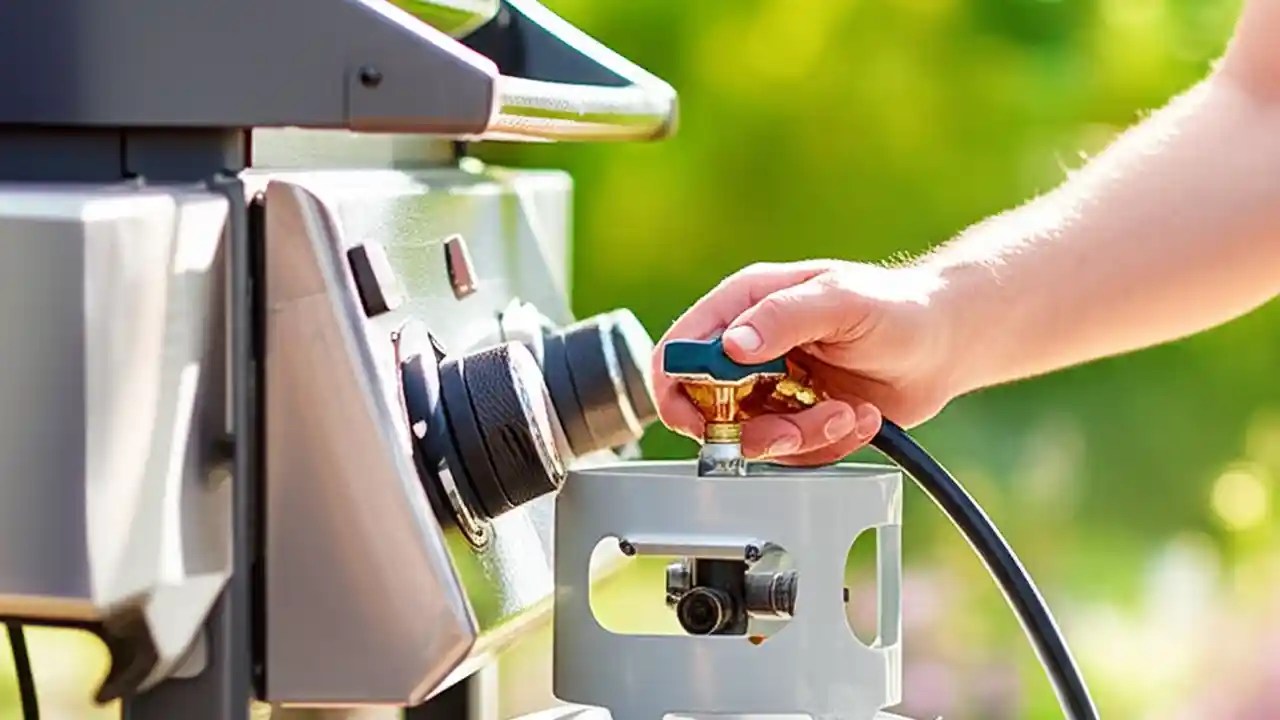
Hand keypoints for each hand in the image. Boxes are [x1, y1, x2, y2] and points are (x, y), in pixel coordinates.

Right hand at [651, 260, 961, 464]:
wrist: (945, 343)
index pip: (679, 351)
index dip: (683, 390)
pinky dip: (825, 444)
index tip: (715, 415)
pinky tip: (856, 417)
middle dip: (752, 428)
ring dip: (800, 436)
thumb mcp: (839, 301)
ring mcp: (772, 388)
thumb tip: (729, 345)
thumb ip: (782, 317)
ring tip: (843, 412)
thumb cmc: (897, 307)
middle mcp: (750, 348)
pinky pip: (789, 453)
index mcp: (744, 306)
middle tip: (796, 425)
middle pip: (707, 408)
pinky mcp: (797, 420)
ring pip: (750, 438)